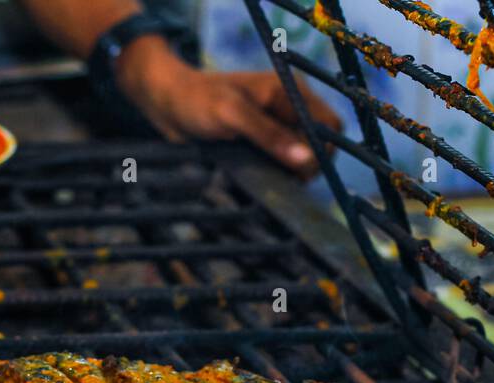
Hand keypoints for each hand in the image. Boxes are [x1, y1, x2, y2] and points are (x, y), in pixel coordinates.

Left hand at [115, 36, 341, 176]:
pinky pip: (283, 162)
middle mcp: (288, 107)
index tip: (300, 173)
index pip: (328, 125)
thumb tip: (306, 160)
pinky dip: (278, 174)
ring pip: (302, 157)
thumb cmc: (196, 101)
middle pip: (319, 144)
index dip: (322, 151)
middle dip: (307, 166)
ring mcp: (276, 125)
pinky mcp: (263, 141)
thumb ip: (269, 135)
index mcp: (289, 90)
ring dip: (291, 173)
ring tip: (266, 178)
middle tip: (282, 180)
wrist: (166, 104)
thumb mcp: (232, 116)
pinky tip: (261, 178)